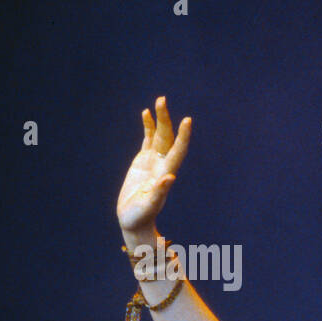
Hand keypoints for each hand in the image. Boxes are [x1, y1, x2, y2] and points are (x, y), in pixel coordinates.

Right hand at [117, 96, 191, 235]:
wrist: (134, 221)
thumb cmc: (141, 216)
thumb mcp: (149, 205)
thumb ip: (159, 192)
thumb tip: (169, 178)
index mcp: (165, 173)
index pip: (177, 150)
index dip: (183, 136)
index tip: (188, 120)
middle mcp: (162, 165)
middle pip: (167, 137)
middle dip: (166, 119)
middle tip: (162, 99)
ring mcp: (153, 162)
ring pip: (158, 136)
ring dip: (159, 119)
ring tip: (159, 101)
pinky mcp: (143, 162)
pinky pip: (148, 140)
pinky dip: (148, 127)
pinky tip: (146, 114)